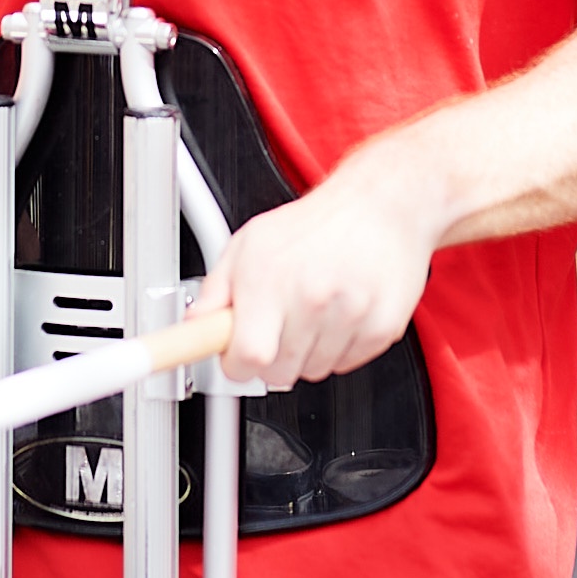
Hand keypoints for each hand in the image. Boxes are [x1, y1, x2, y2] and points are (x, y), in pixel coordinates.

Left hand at [199, 155, 444, 386]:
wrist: (380, 204)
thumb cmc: (314, 224)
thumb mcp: (248, 244)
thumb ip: (215, 291)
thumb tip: (195, 327)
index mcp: (271, 278)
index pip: (247, 357)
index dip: (236, 365)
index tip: (236, 357)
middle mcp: (311, 297)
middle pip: (279, 373)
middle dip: (271, 357)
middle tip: (278, 324)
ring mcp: (351, 314)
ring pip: (313, 372)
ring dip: (306, 352)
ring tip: (312, 310)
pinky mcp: (381, 327)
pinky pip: (346, 365)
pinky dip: (338, 348)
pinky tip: (338, 314)